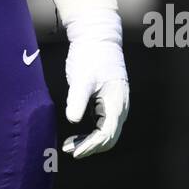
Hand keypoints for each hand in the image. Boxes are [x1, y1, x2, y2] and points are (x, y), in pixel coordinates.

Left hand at [61, 11, 130, 158]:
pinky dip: (90, 133)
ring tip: (69, 145)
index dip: (91, 146)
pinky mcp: (107, 102)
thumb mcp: (82, 78)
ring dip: (90, 142)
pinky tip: (76, 134)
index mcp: (116, 102)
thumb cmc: (91, 55)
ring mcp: (115, 105)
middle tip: (69, 150)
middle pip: (109, 137)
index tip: (75, 152)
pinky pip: (102, 124)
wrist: (97, 36)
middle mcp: (120, 106)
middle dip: (90, 147)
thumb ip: (78, 99)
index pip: (106, 133)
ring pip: (106, 132)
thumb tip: (73, 120)